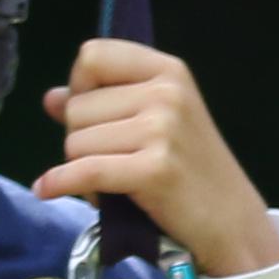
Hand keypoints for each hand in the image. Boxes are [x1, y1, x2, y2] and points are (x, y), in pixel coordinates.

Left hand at [33, 38, 278, 278]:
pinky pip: (85, 171)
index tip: (92, 114)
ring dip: (81, 169)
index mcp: (168, 71)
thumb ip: (104, 104)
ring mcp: (162, 129)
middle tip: (113, 161)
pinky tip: (47, 190)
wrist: (231, 222)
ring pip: (75, 142)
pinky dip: (61, 183)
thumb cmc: (190, 173)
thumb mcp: (156, 124)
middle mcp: (166, 92)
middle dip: (81, 139)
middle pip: (77, 107)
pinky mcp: (154, 169)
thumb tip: (51, 98)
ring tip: (116, 182)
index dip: (79, 86)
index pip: (93, 55)